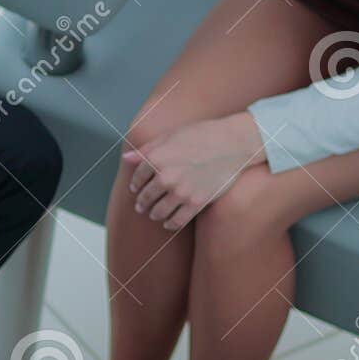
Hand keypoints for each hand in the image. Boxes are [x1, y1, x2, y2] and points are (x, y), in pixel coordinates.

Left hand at [122, 113, 263, 230]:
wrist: (232, 143)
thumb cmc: (202, 134)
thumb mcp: (171, 136)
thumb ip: (147, 149)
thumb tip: (126, 159)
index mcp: (157, 158)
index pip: (138, 178)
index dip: (135, 185)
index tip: (136, 189)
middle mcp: (166, 177)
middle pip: (146, 197)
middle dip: (142, 203)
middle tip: (141, 207)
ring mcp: (181, 192)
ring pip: (159, 212)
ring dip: (154, 214)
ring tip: (155, 215)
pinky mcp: (196, 203)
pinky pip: (177, 221)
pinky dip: (170, 224)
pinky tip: (168, 224)